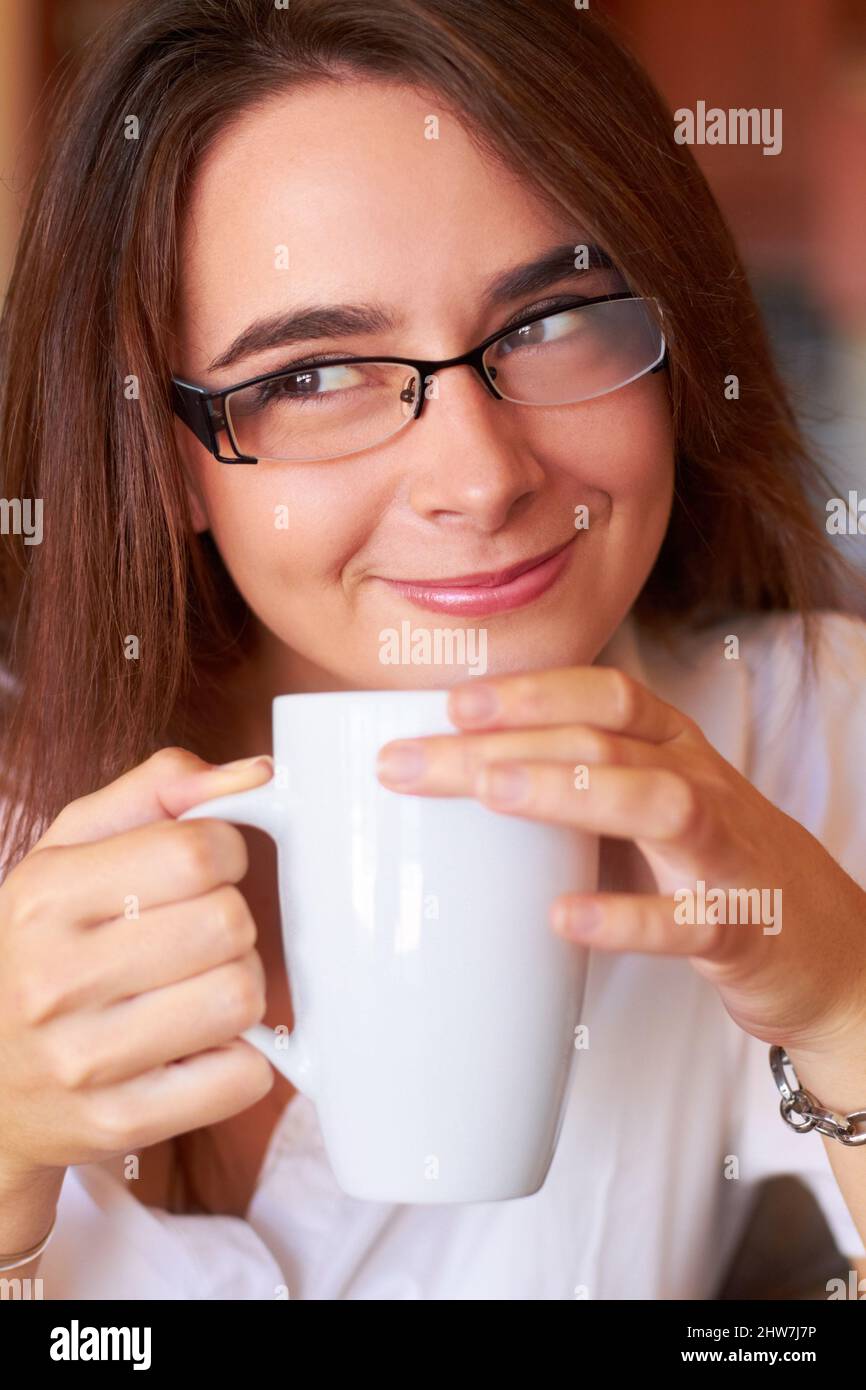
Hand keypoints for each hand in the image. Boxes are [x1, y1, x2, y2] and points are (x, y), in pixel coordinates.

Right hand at [0, 748, 275, 1184]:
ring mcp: (85, 1062)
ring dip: (238, 987)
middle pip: (228, 924)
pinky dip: (239, 1057)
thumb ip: (157, 791)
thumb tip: (255, 773)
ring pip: (242, 997)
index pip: (196, 851)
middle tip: (198, 935)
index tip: (207, 867)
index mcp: (45, 897)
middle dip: (231, 921)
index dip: (226, 850)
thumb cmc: (43, 947)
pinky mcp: (120, 1123)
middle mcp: (56, 979)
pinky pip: (242, 1075)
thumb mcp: (71, 851)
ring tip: (196, 988)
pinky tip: (197, 1045)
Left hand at [375, 665, 865, 1056]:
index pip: (605, 695)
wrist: (828, 950)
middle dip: (503, 742)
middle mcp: (701, 786)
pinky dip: (627, 917)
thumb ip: (582, 784)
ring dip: (568, 791)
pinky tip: (566, 917)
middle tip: (412, 760)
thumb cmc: (717, 870)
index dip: (530, 691)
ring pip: (653, 803)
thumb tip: (461, 775)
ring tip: (491, 793)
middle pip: (601, 742)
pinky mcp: (740, 928)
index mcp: (674, 751)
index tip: (451, 703)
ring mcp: (724, 854)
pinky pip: (688, 920)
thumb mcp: (654, 807)